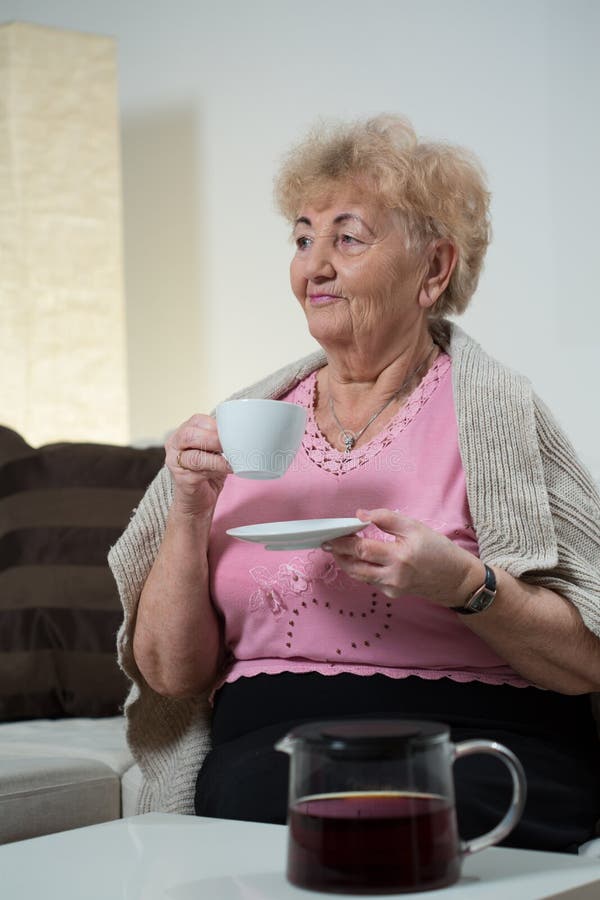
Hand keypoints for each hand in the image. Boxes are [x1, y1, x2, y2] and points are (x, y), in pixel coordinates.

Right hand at [165, 414, 231, 518]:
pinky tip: (228, 468)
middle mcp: (174, 446)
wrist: (196, 502)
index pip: (197, 421)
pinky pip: (200, 472)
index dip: (215, 425)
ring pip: (194, 455)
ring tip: (233, 458)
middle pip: (190, 435)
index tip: (232, 431)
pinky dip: (217, 469)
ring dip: (217, 457)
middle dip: (213, 438)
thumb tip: (240, 433)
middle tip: (231, 444)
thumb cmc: (206, 473)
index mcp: (182, 434)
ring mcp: (176, 464)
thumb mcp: (213, 451)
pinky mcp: (182, 480)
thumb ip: (219, 440)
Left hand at [323, 508, 483, 605]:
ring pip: (360, 576)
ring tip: (337, 550)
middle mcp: (393, 576)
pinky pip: (371, 580)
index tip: (331, 534)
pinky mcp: (392, 594)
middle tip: (326, 543)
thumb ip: (387, 518)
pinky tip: (361, 559)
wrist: (456, 580)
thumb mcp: (415, 527)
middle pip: (355, 566)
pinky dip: (363, 569)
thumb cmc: (438, 550)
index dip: (343, 541)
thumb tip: (361, 514)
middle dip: (338, 554)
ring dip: (346, 563)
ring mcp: (392, 588)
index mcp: (399, 556)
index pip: (362, 549)